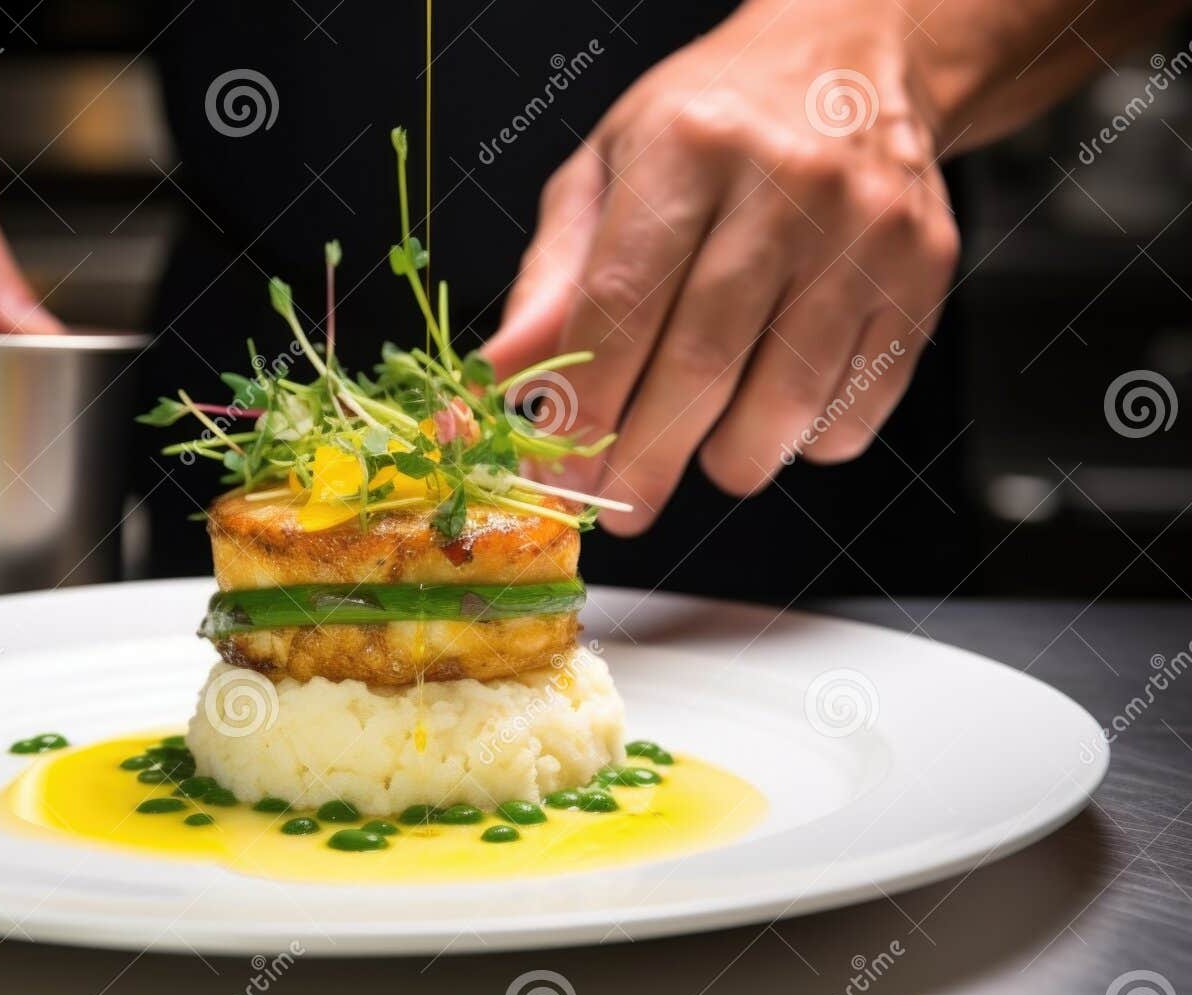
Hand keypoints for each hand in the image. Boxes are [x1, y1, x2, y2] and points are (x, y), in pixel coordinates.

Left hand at [483, 1, 958, 534]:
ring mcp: (866, 231)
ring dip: (731, 458)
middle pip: (702, 363)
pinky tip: (776, 409)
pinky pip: (857, 403)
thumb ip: (552, 279)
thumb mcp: (608, 170)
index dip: (586, 404)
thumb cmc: (709, 124)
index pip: (622, 305)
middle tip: (623, 508)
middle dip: (648, 459)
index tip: (563, 467)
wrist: (849, 58)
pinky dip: (807, 439)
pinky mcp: (923, 273)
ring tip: (702, 453)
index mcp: (688, 147)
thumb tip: (498, 377)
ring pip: (787, 399)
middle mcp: (785, 184)